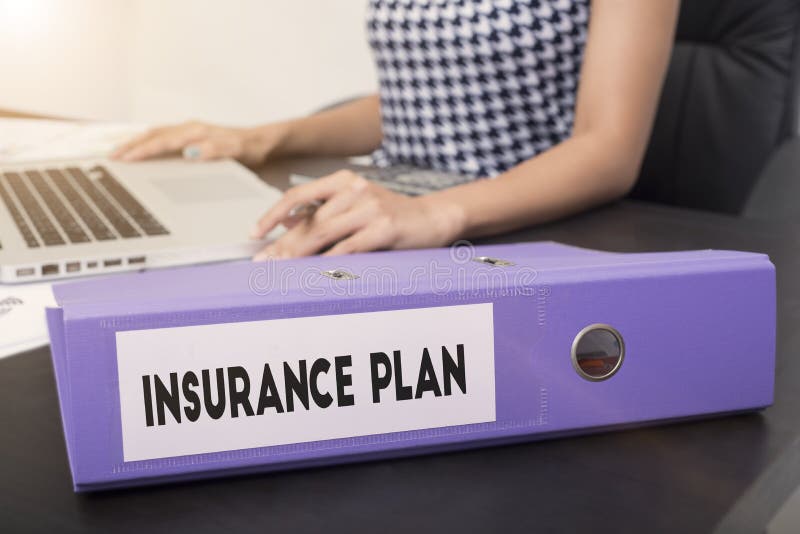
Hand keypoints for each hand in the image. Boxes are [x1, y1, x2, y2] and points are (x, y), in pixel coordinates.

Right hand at [111, 121, 287, 166]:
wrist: (263, 142)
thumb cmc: (250, 148)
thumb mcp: (236, 151)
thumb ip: (214, 150)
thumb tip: (190, 151)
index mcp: (196, 132)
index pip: (161, 141)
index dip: (141, 150)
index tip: (123, 158)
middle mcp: (190, 129)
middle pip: (153, 135)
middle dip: (131, 145)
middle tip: (111, 157)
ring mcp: (190, 131)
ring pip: (157, 134)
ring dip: (137, 142)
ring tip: (119, 152)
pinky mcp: (192, 137)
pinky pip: (164, 137)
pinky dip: (149, 141)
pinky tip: (142, 148)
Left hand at [251, 170, 464, 258]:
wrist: (434, 217)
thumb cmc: (391, 215)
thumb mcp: (356, 205)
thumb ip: (325, 211)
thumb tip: (286, 223)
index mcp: (344, 180)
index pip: (299, 195)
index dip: (273, 214)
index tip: (256, 233)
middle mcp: (355, 189)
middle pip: (309, 220)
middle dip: (282, 244)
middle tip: (263, 263)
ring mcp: (370, 207)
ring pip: (323, 234)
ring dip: (299, 255)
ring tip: (281, 270)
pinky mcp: (384, 227)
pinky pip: (348, 248)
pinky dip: (329, 262)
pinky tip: (314, 273)